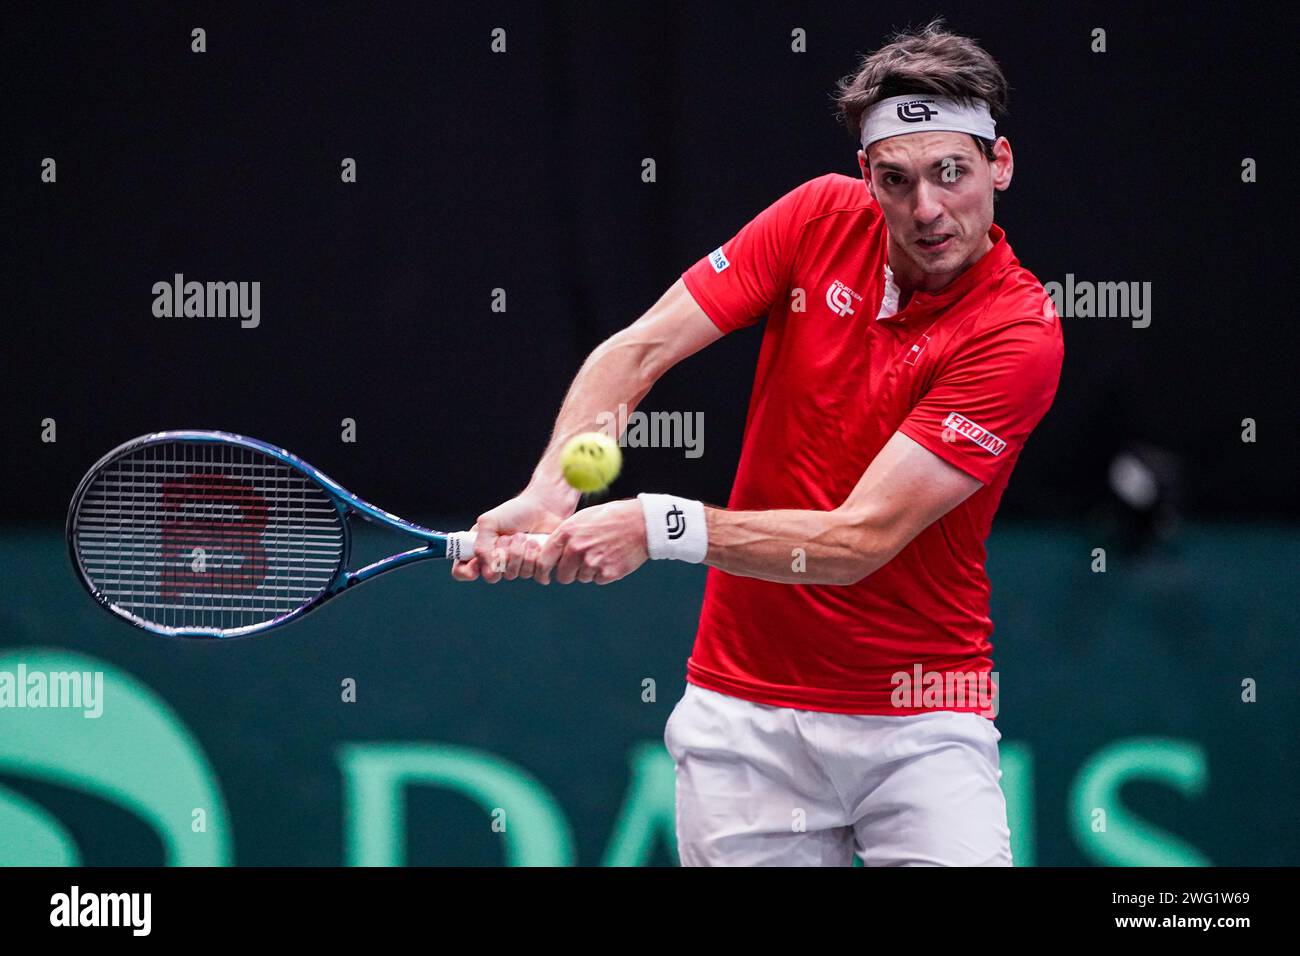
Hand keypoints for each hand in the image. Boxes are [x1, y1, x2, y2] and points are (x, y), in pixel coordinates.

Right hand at [451, 490, 572, 582]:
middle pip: (492, 577)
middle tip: (507, 537)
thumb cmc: (515, 512)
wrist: (543, 506)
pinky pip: (533, 574)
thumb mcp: (489, 523)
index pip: (462, 571)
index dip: (466, 572)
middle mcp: (496, 562)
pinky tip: (536, 543)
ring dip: (519, 552)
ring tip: (523, 535)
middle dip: (501, 554)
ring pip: (513, 574)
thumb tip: (488, 572)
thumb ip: (481, 546)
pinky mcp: (535, 568)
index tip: (475, 565)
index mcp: (480, 550)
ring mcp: (516, 567)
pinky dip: (534, 556)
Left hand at [534, 499, 647, 584]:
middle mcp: (577, 549)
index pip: (544, 560)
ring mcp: (592, 562)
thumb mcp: (582, 518)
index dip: (544, 569)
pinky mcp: (607, 573)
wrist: (641, 522)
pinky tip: (612, 558)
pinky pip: (598, 580)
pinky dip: (603, 573)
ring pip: (582, 578)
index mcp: (567, 533)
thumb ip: (565, 535)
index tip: (547, 573)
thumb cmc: (611, 517)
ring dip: (589, 571)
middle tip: (581, 563)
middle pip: (563, 576)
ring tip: (602, 553)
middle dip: (569, 572)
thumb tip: (551, 554)